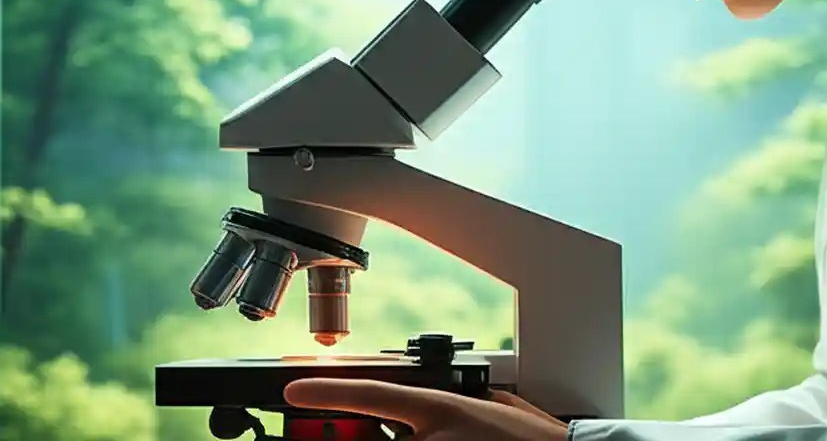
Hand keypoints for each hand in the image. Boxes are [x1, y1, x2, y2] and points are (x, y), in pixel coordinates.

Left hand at [284, 379, 569, 440]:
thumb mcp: (487, 404)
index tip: (293, 390)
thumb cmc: (533, 437)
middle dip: (353, 438)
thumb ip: (443, 406)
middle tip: (345, 432)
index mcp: (443, 408)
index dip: (327, 392)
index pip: (371, 394)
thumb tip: (404, 412)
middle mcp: (432, 440)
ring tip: (449, 436)